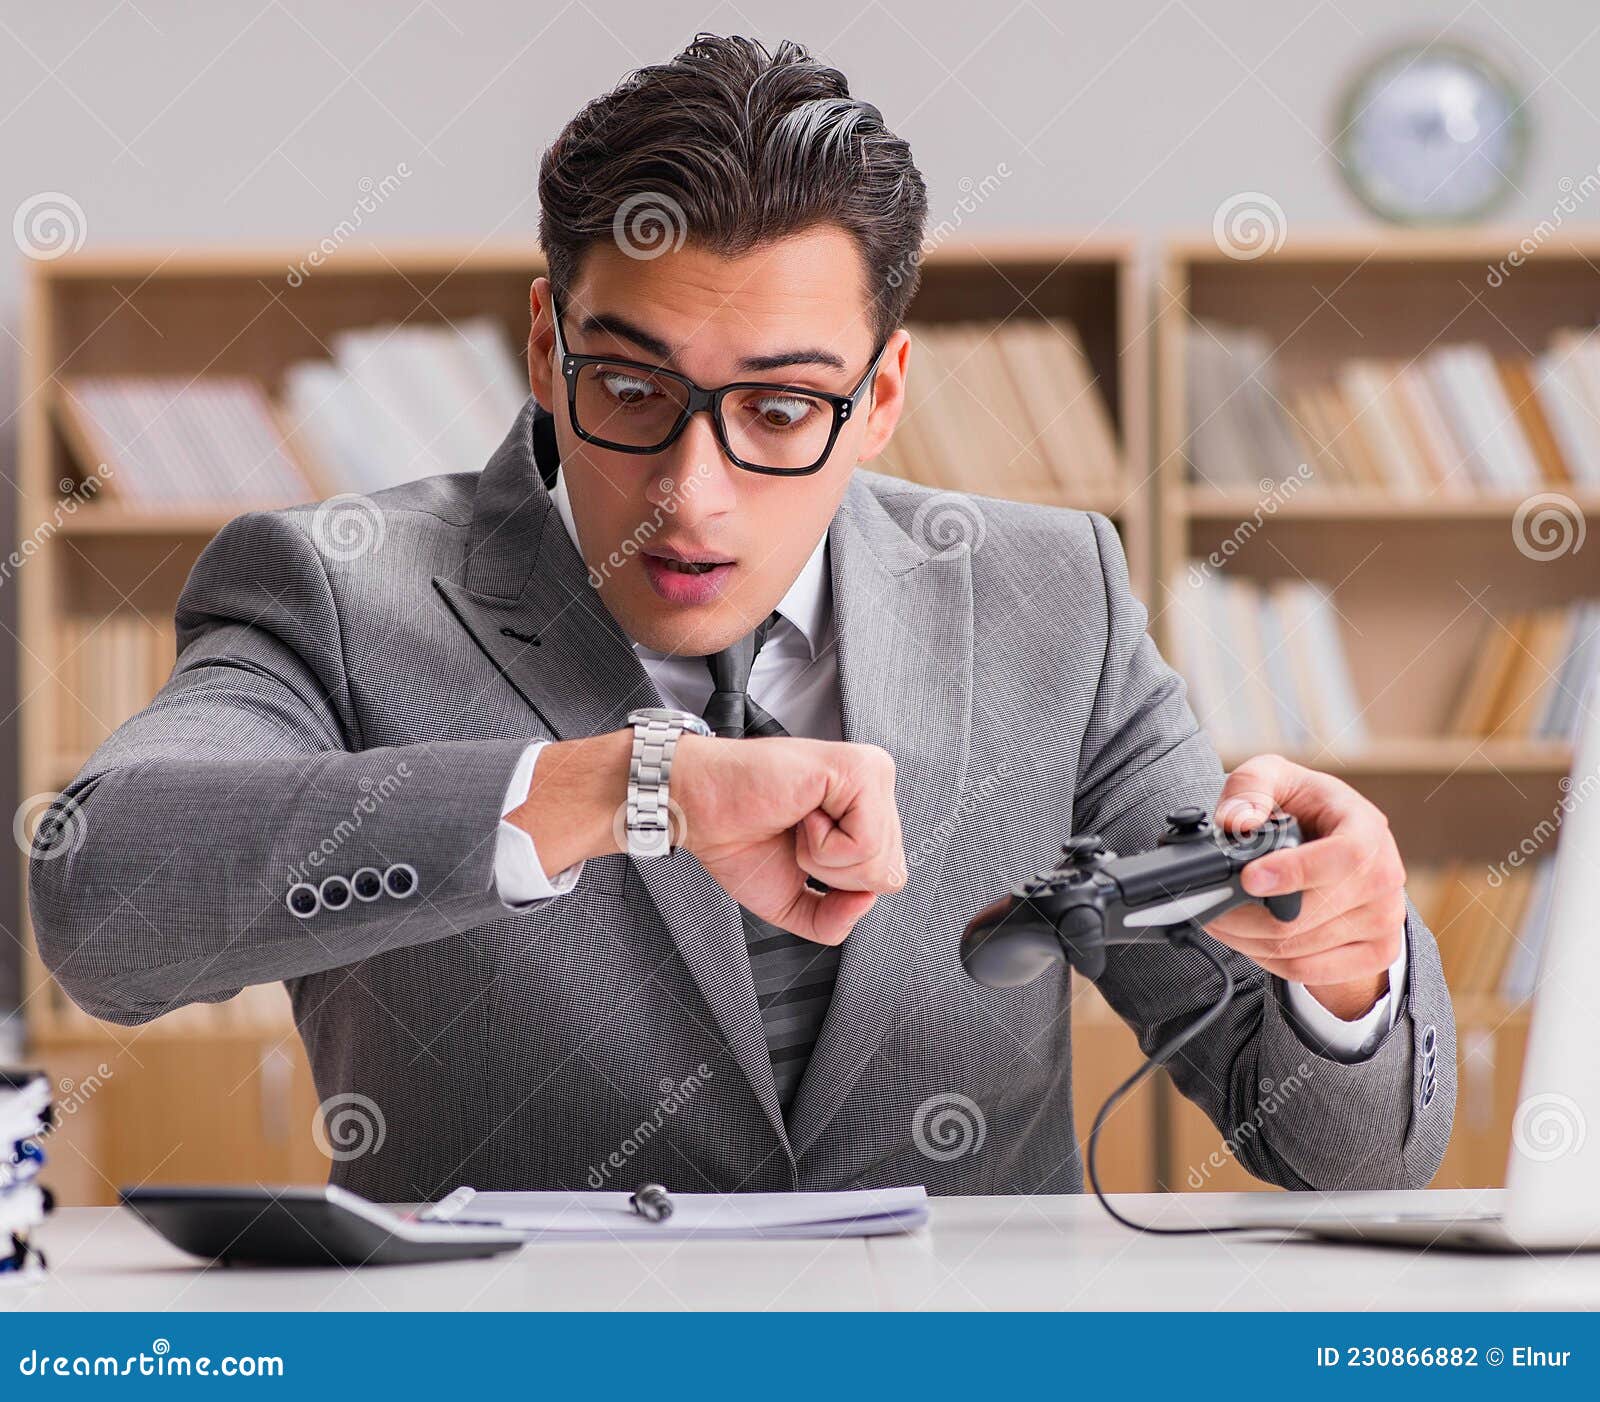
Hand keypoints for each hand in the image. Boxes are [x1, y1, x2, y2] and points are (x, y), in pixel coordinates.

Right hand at [672, 734, 906, 944]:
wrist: (700, 810)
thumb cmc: (740, 840)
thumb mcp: (794, 902)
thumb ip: (835, 920)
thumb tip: (866, 903)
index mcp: (868, 811)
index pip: (888, 877)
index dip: (839, 886)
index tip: (801, 848)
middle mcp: (877, 788)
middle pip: (890, 874)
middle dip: (833, 875)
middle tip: (796, 837)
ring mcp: (873, 774)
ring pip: (879, 861)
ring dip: (823, 858)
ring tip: (797, 823)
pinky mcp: (860, 769)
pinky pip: (865, 843)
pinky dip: (822, 845)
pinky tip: (802, 813)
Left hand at [1206, 754, 1406, 1019]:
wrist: (1337, 844)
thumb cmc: (1305, 808)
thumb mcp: (1274, 776)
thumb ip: (1250, 787)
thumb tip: (1239, 822)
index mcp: (1367, 828)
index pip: (1344, 857)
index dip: (1295, 872)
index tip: (1249, 877)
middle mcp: (1385, 877)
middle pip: (1308, 914)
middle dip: (1244, 913)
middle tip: (1205, 903)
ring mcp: (1384, 920)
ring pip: (1299, 947)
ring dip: (1245, 938)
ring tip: (1216, 919)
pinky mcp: (1375, 953)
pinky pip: (1307, 971)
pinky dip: (1265, 959)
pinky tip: (1245, 938)